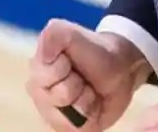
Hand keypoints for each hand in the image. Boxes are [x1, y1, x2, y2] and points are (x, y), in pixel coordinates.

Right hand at [27, 19, 150, 130]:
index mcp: (36, 68)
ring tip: (89, 90)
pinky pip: (76, 129)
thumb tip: (43, 55)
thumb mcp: (75, 35)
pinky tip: (93, 105)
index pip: (46, 76)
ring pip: (67, 117)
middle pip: (58, 97)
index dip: (64, 67)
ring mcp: (51, 113)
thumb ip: (54, 35)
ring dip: (87, 101)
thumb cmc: (95, 51)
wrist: (120, 68)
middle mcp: (39, 92)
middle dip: (77, 85)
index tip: (71, 60)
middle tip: (83, 76)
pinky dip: (91, 117)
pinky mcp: (67, 128)